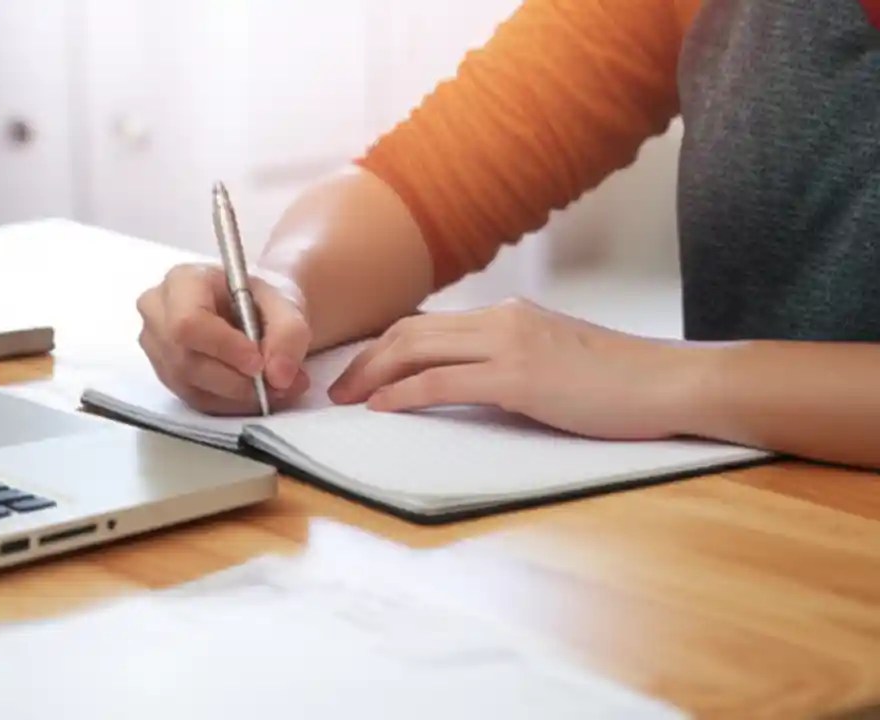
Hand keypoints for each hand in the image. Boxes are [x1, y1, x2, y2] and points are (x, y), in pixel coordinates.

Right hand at [136, 263, 312, 414]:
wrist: (252, 313)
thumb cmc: (260, 302)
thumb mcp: (285, 305)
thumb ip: (289, 334)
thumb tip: (279, 376)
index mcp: (182, 282)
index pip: (188, 322)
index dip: (223, 348)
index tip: (259, 362)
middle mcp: (157, 314)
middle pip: (187, 361)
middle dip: (237, 380)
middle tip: (279, 384)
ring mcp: (157, 349)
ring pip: (191, 386)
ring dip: (239, 396)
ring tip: (277, 389)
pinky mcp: (166, 377)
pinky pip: (196, 401)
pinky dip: (232, 404)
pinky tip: (256, 395)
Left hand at [327, 298, 693, 439]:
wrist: (669, 382)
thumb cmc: (619, 383)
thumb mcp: (553, 362)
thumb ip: (510, 364)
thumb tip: (472, 385)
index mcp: (509, 316)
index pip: (428, 325)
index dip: (384, 348)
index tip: (360, 373)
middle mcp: (502, 320)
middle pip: (410, 332)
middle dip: (366, 360)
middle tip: (338, 389)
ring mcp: (510, 344)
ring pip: (417, 349)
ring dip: (373, 375)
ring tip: (348, 400)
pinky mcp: (520, 376)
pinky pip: (443, 381)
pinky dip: (404, 393)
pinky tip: (382, 408)